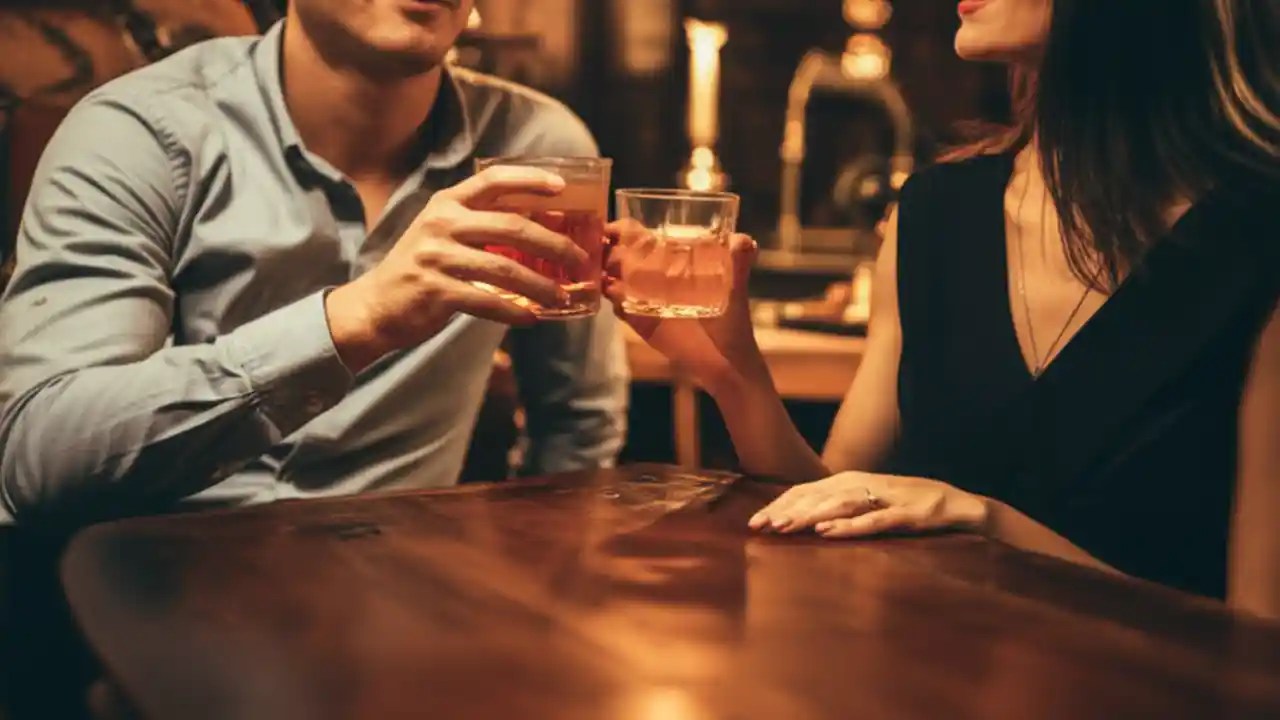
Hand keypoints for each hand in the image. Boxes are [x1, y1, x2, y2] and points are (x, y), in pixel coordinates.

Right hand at [326, 166, 588, 371]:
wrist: (375, 306)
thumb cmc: (421, 269)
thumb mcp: (443, 233)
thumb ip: (481, 224)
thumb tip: (542, 228)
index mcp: (447, 203)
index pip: (493, 180)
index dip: (530, 180)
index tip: (563, 188)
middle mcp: (442, 224)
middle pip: (511, 227)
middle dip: (553, 244)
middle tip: (578, 259)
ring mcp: (437, 257)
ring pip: (505, 269)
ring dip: (540, 285)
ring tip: (561, 296)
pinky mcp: (436, 291)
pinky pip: (487, 301)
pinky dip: (514, 312)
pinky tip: (533, 319)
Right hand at [602, 222, 764, 395]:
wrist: (726, 363)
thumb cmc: (731, 322)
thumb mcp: (735, 286)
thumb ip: (739, 261)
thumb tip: (743, 238)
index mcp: (674, 261)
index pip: (642, 237)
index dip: (623, 230)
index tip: (612, 229)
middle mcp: (656, 276)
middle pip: (621, 256)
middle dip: (608, 252)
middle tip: (603, 255)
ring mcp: (645, 300)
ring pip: (614, 280)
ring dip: (604, 275)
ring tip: (604, 276)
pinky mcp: (640, 321)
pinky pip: (619, 306)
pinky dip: (614, 301)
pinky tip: (615, 299)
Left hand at [748, 471, 988, 538]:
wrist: (956, 504)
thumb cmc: (905, 505)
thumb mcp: (865, 502)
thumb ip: (835, 507)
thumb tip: (800, 520)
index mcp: (848, 481)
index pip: (805, 491)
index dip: (778, 505)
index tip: (754, 522)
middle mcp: (861, 484)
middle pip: (815, 496)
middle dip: (784, 511)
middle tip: (758, 526)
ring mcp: (883, 498)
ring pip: (838, 506)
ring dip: (808, 516)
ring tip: (783, 527)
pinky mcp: (904, 515)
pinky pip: (872, 521)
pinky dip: (848, 526)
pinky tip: (828, 532)